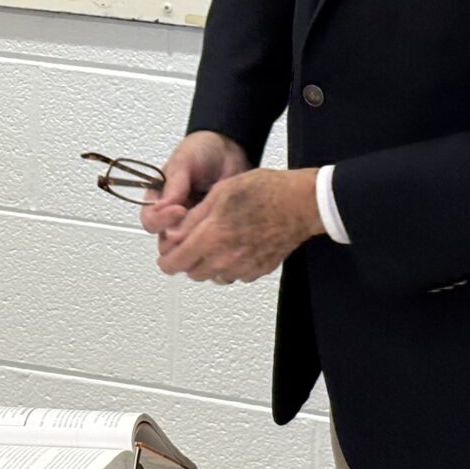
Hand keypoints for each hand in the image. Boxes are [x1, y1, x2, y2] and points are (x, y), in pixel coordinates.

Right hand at [141, 130, 250, 238]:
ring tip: (213, 230)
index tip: (180, 210)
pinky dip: (214, 246)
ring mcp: (191, 225)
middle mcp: (172, 217)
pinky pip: (207, 247)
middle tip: (198, 225)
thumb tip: (165, 207)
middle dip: (179, 240)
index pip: (150, 220)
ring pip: (187, 250)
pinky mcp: (210, 230)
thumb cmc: (202, 150)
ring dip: (197, 245)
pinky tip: (223, 235)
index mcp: (158, 198)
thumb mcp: (185, 160)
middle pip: (166, 243)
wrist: (230, 149)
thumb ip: (175, 182)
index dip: (161, 220)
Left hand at [157, 167, 323, 282]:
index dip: (167, 258)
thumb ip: (193, 218)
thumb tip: (173, 235)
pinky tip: (237, 246)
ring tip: (217, 242)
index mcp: (212, 237)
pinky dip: (231, 265)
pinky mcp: (259, 270)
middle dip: (188, 259)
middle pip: (192, 273)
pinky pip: (235, 275)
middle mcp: (226, 258)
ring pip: (213, 276)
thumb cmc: (266, 191)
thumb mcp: (221, 192)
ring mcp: (244, 267)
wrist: (302, 204)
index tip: (167, 253)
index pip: (175, 262)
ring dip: (209, 264)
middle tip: (193, 242)